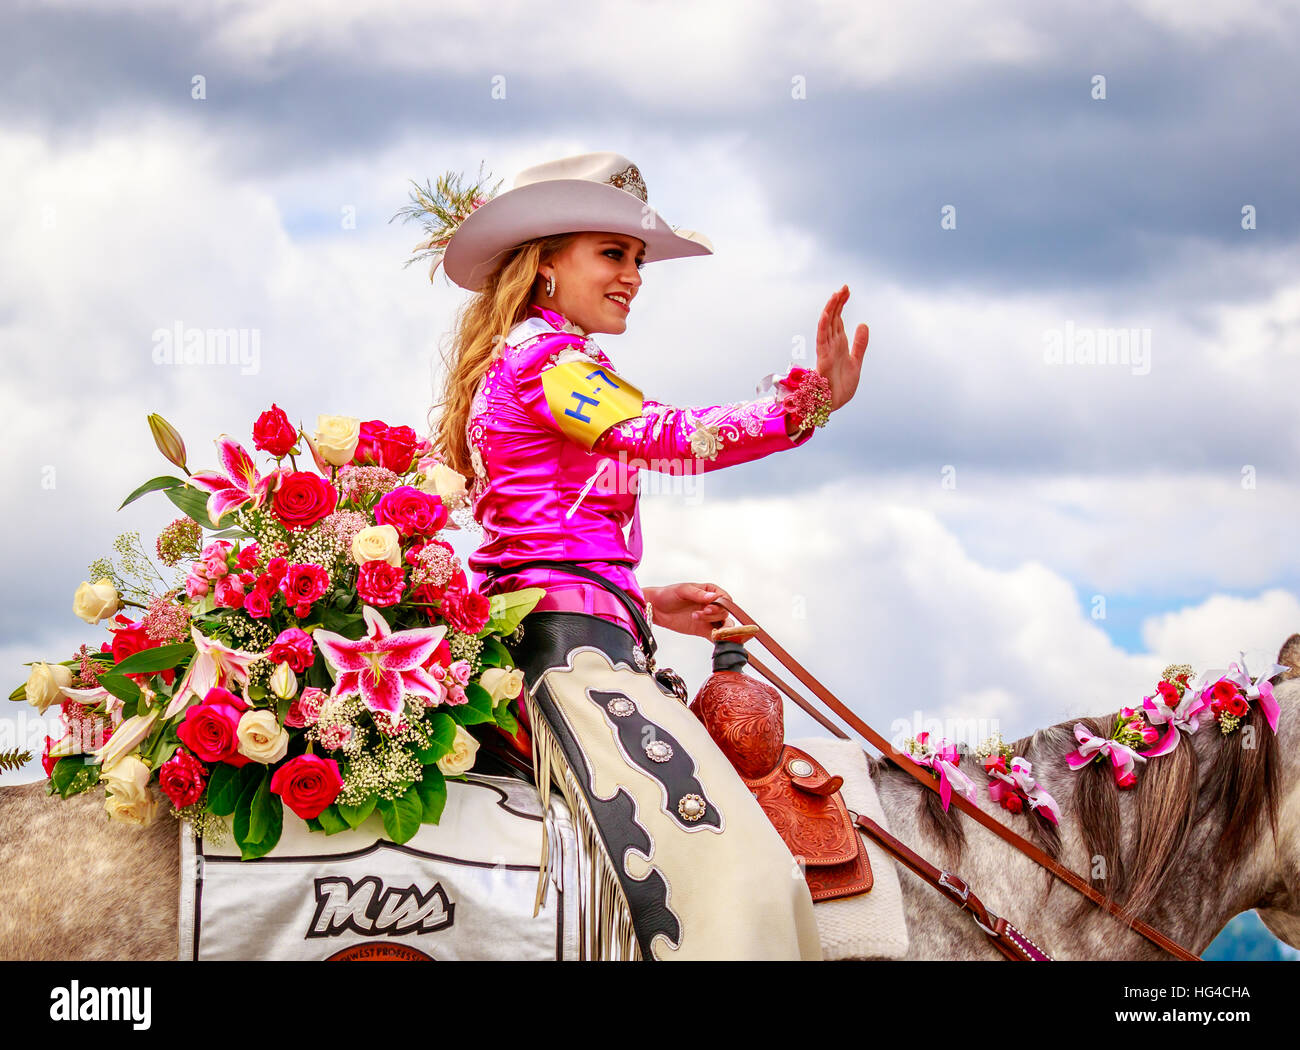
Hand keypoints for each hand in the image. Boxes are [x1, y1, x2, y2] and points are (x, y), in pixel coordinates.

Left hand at [646, 582, 732, 639]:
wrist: (656, 608)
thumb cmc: (668, 594)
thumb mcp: (682, 590)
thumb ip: (697, 594)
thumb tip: (712, 597)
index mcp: (710, 592)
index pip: (725, 599)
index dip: (720, 605)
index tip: (708, 608)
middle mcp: (712, 605)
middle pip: (724, 613)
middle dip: (714, 615)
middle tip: (699, 614)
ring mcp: (709, 619)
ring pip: (723, 625)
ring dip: (715, 626)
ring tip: (697, 620)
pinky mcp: (703, 630)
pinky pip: (715, 636)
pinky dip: (718, 639)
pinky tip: (713, 639)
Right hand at [816, 285, 869, 412]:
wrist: (833, 404)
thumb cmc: (841, 386)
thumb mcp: (856, 361)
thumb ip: (860, 344)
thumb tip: (863, 324)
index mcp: (839, 344)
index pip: (839, 319)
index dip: (841, 305)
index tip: (846, 291)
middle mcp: (831, 344)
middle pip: (833, 318)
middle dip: (838, 302)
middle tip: (844, 287)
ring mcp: (826, 350)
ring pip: (827, 325)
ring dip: (831, 310)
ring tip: (836, 294)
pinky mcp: (824, 358)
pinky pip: (822, 339)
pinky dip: (824, 326)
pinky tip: (828, 313)